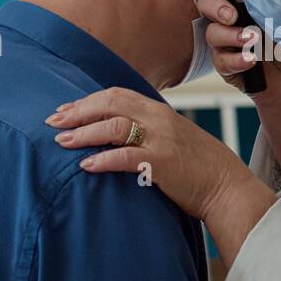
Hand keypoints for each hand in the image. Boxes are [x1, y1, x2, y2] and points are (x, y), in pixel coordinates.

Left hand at [46, 88, 276, 266]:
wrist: (227, 186)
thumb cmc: (197, 166)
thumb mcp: (173, 138)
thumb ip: (148, 130)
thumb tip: (116, 133)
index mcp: (159, 110)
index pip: (117, 94)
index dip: (88, 101)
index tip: (65, 110)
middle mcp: (159, 119)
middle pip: (110, 103)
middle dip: (78, 111)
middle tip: (53, 122)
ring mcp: (161, 139)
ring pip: (114, 126)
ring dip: (84, 133)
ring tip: (62, 142)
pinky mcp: (162, 163)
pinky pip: (126, 156)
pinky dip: (102, 159)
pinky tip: (85, 165)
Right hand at [197, 0, 280, 99]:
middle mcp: (232, 18)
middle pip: (207, 5)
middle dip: (215, 7)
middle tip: (231, 16)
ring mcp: (227, 42)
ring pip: (212, 34)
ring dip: (230, 35)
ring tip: (253, 39)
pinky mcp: (227, 65)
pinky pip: (221, 61)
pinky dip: (235, 60)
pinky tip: (251, 59)